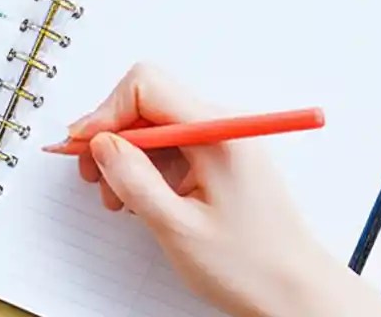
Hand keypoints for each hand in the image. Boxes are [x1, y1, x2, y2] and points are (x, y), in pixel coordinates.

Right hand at [50, 64, 380, 316]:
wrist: (296, 294)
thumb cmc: (251, 267)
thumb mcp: (178, 227)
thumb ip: (134, 180)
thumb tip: (101, 144)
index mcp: (218, 133)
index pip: (146, 86)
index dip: (107, 113)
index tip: (84, 145)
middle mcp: (222, 126)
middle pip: (148, 102)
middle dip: (112, 135)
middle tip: (92, 174)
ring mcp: (223, 142)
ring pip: (156, 125)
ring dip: (126, 155)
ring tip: (117, 198)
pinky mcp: (221, 159)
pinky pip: (172, 146)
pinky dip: (146, 167)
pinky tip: (139, 200)